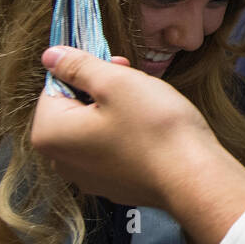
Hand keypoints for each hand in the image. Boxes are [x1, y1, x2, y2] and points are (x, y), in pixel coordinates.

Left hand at [31, 46, 244, 243]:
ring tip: (147, 108)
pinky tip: (150, 134)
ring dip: (114, 113)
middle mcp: (61, 162)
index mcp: (50, 135)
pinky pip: (110, 151)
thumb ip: (77, 66)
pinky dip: (126, 137)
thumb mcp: (115, 82)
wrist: (194, 178)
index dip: (86, 70)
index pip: (54, 87)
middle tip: (135, 83)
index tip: (116, 67)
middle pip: (73, 110)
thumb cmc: (154, 127)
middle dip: (100, 92)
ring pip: (93, 130)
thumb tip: (50, 56)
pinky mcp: (113, 187)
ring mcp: (87, 179)